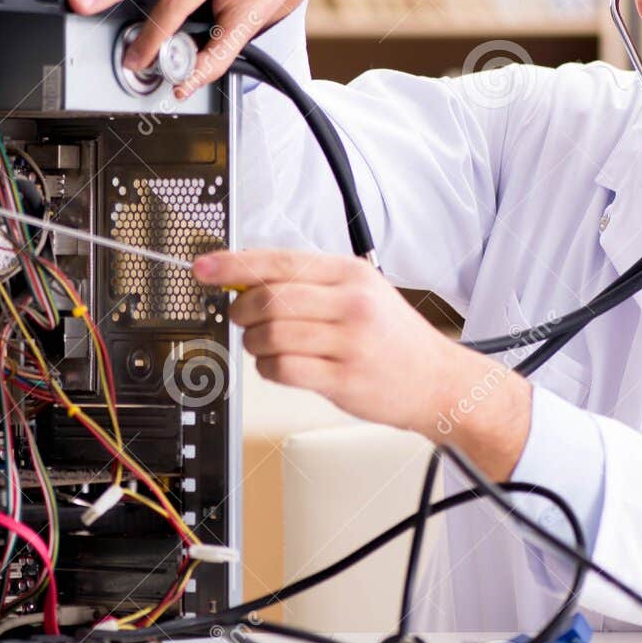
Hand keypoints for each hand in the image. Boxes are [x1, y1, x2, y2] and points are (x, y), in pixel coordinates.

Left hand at [194, 248, 534, 479]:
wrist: (438, 381)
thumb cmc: (394, 338)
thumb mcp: (362, 292)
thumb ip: (310, 284)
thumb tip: (247, 279)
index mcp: (351, 274)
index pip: (279, 261)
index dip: (233, 264)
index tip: (204, 268)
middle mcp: (351, 304)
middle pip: (268, 299)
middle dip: (241, 310)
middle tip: (241, 317)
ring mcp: (348, 342)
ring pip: (270, 335)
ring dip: (254, 344)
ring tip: (266, 346)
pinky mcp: (343, 378)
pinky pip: (282, 369)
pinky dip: (267, 368)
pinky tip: (279, 366)